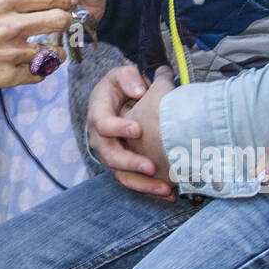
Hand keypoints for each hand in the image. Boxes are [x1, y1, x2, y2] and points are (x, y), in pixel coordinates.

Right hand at [0, 0, 75, 95]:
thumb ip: (3, 6)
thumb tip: (26, 5)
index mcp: (3, 3)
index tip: (69, 2)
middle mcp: (12, 26)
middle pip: (60, 20)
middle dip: (66, 21)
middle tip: (64, 24)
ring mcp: (13, 54)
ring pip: (55, 52)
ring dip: (56, 51)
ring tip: (52, 51)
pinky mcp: (9, 77)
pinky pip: (40, 74)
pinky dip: (41, 70)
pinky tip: (35, 67)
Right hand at [86, 64, 173, 197]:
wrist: (120, 102)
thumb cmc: (122, 87)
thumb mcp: (121, 75)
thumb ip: (128, 77)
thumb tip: (139, 91)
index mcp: (98, 114)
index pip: (103, 124)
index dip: (119, 128)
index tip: (138, 130)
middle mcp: (101, 138)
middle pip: (109, 155)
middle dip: (130, 163)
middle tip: (151, 167)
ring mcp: (111, 155)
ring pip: (121, 175)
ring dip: (142, 184)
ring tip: (165, 188)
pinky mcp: (123, 167)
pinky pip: (133, 182)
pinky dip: (150, 189)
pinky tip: (169, 194)